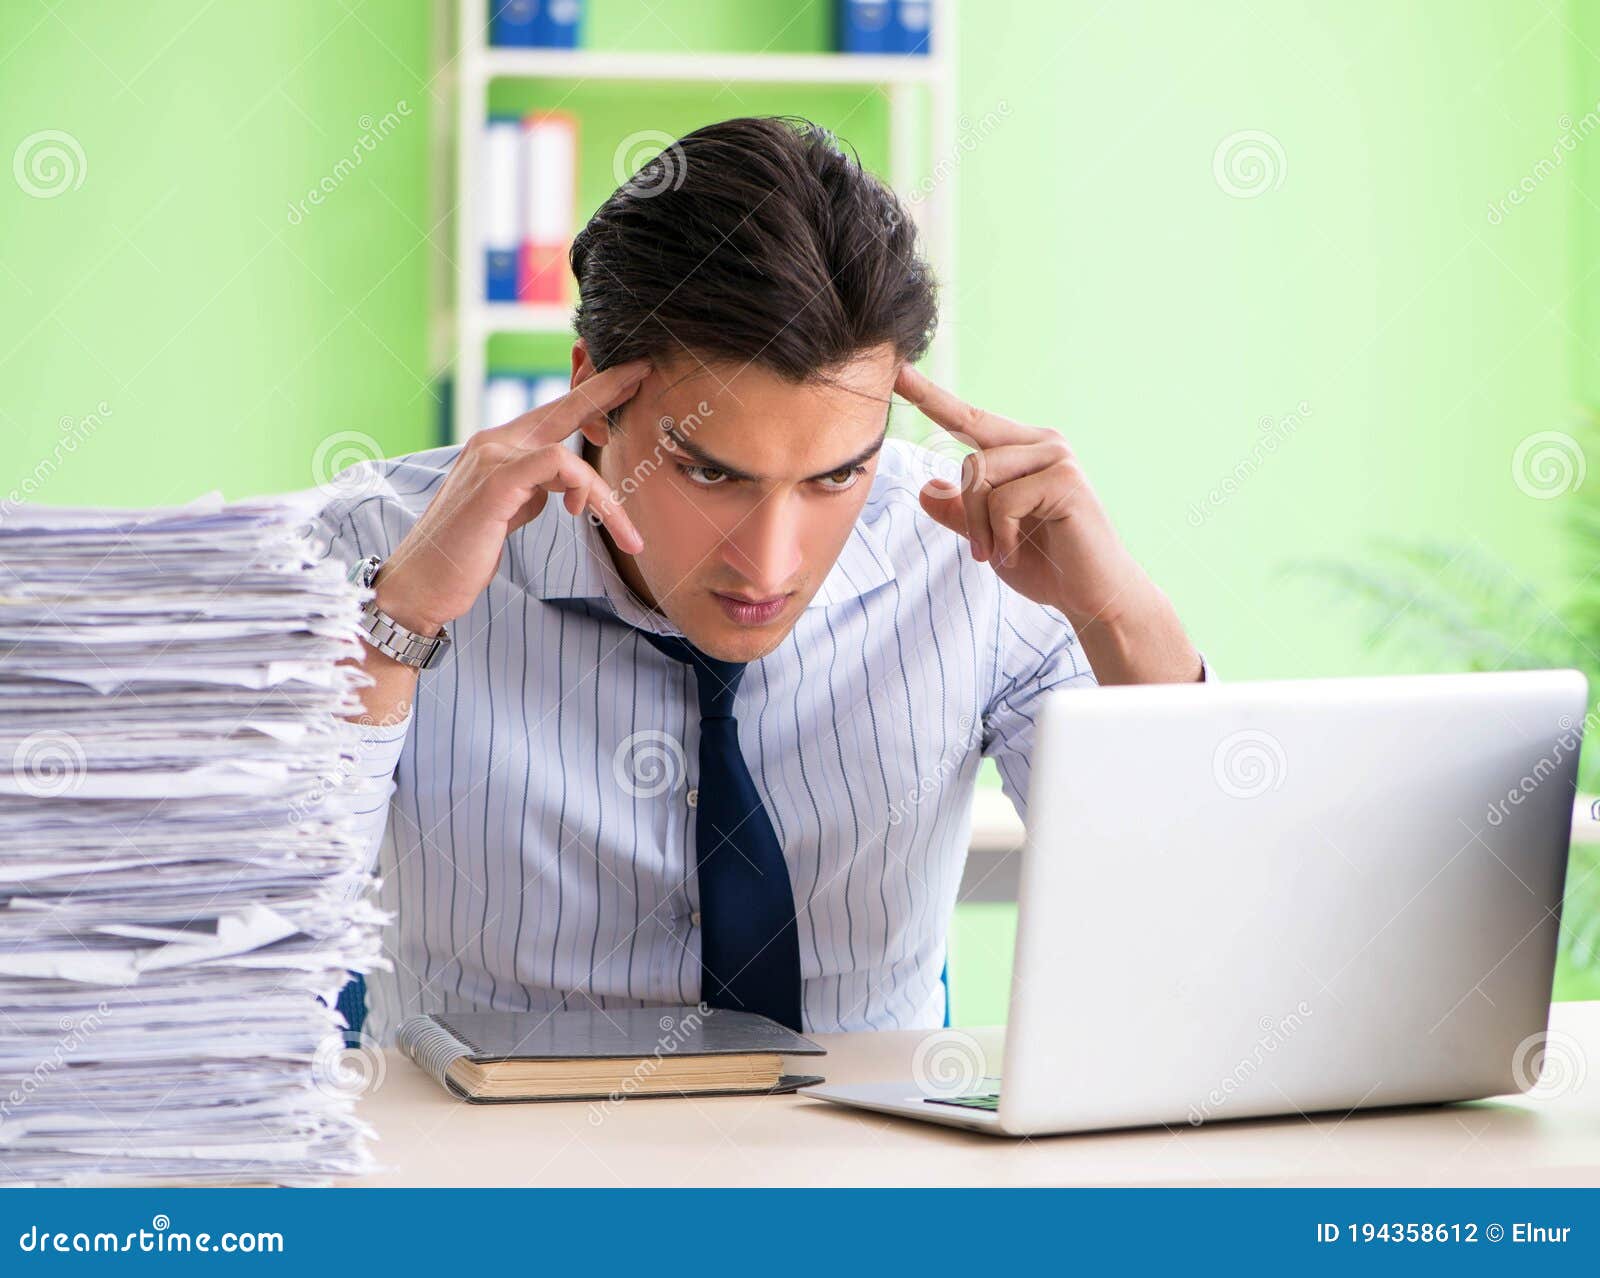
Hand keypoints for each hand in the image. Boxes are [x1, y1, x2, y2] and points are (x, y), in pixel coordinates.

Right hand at [373, 359, 650, 634]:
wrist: (420, 585)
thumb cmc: (463, 555)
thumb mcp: (507, 513)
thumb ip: (531, 490)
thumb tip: (561, 486)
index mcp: (497, 448)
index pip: (552, 414)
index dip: (590, 397)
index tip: (627, 383)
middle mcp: (492, 442)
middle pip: (562, 406)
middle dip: (606, 389)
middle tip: (644, 371)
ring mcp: (491, 457)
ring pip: (569, 454)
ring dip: (605, 495)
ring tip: (626, 534)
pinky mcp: (496, 481)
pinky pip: (557, 464)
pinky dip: (582, 487)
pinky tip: (579, 514)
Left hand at [896, 364, 1153, 631]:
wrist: (1090, 596)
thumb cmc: (1046, 564)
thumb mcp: (989, 536)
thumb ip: (961, 512)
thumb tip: (924, 489)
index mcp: (1024, 448)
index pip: (969, 419)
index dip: (932, 398)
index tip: (899, 373)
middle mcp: (1043, 443)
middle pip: (971, 460)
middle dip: (967, 512)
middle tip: (980, 553)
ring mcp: (1057, 457)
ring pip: (981, 476)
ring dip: (980, 526)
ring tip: (1001, 552)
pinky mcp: (1066, 479)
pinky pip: (1003, 501)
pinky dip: (1002, 534)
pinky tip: (1018, 550)